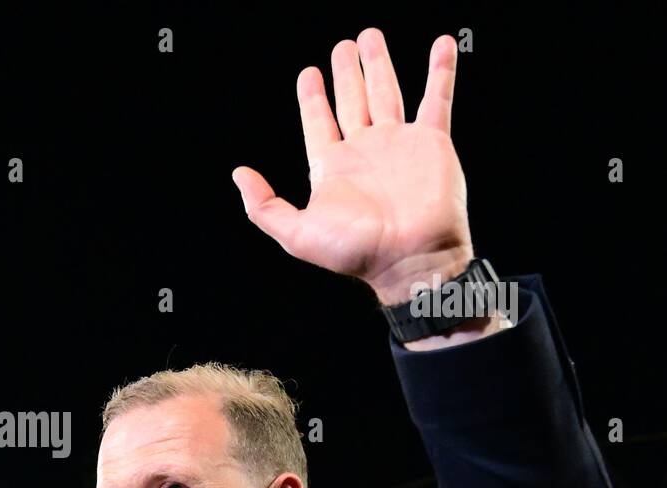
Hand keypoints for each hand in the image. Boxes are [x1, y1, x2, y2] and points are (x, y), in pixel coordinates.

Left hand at [232, 29, 472, 304]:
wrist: (410, 259)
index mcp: (333, 168)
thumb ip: (264, 206)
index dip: (313, 98)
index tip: (309, 73)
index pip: (318, 122)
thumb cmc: (356, 252)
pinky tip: (441, 44)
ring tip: (370, 36)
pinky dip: (440, 70)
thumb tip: (239, 174)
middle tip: (342, 45)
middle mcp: (365, 151)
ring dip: (379, 64)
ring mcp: (399, 143)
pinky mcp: (433, 141)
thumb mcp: (297, 233)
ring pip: (387, 92)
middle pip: (352, 100)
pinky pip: (437, 98)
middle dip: (346, 72)